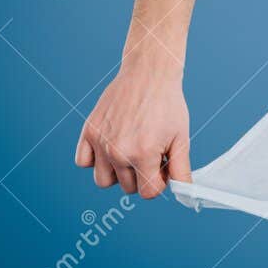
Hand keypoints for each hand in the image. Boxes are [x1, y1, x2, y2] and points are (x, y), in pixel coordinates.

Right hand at [75, 64, 190, 199]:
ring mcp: (100, 142)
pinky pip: (83, 162)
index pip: (148, 192)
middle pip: (128, 188)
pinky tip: (111, 146)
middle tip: (150, 152)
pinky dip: (95, 160)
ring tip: (130, 152)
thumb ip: (181, 170)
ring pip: (104, 180)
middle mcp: (118, 151)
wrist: (149, 74)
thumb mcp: (181, 139)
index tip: (163, 163)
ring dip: (118, 173)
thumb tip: (184, 194)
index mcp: (143, 154)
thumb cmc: (168, 105)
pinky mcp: (89, 131)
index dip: (160, 181)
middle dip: (142, 176)